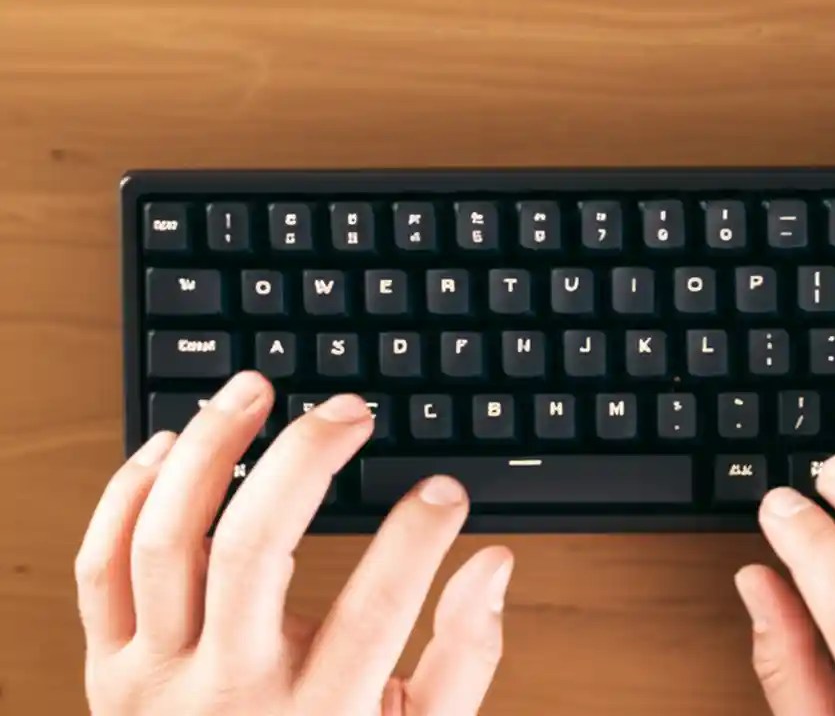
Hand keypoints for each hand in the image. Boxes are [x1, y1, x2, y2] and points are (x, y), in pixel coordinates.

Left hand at [75, 372, 512, 715]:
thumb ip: (464, 657)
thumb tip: (492, 566)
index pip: (374, 609)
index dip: (417, 536)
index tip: (446, 490)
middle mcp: (229, 693)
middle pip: (252, 550)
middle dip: (305, 458)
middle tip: (350, 411)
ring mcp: (156, 677)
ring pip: (165, 540)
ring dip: (209, 449)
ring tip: (254, 392)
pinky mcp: (109, 666)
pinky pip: (98, 567)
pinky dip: (127, 494)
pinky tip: (174, 447)